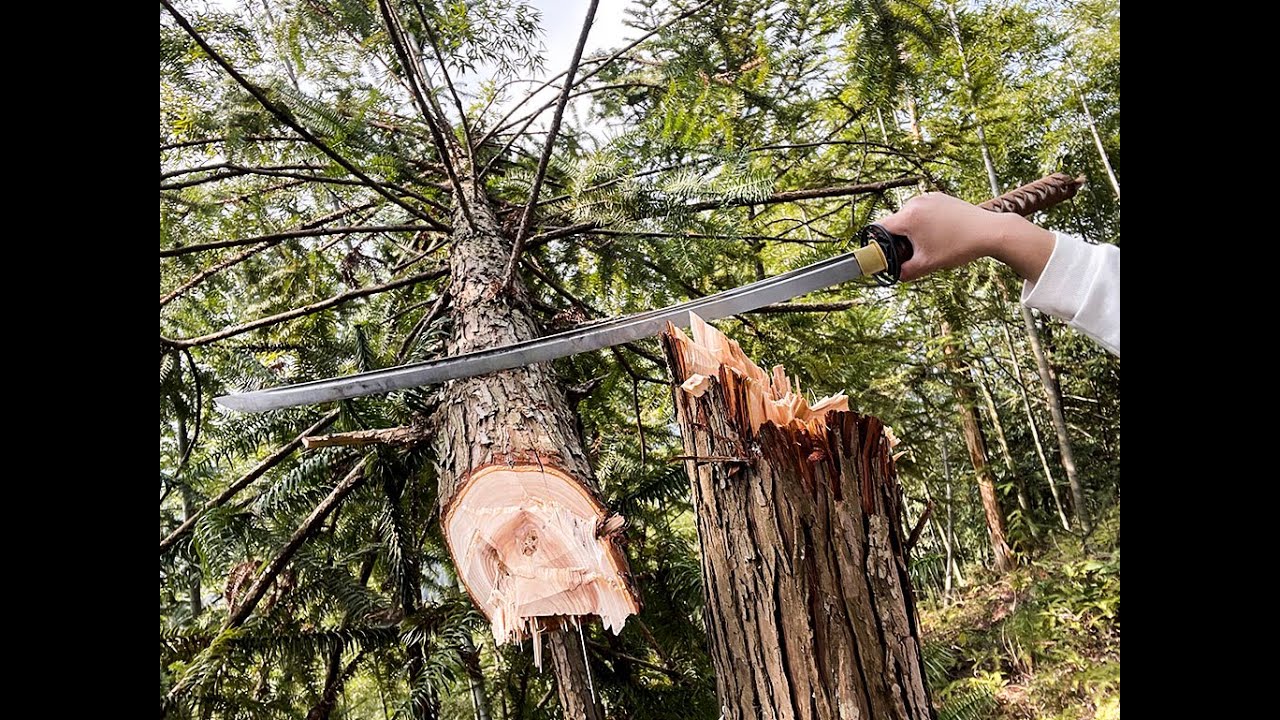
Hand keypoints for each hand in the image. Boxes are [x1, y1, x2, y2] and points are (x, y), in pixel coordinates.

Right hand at [877, 193, 1055, 281]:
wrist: (989, 231)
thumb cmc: (959, 246)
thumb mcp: (927, 265)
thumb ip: (905, 272)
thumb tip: (895, 275)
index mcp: (908, 217)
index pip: (879, 228)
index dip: (878, 244)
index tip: (885, 255)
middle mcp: (915, 202)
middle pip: (895, 223)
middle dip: (898, 239)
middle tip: (912, 254)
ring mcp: (929, 197)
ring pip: (909, 217)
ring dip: (912, 231)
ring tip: (930, 244)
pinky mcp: (940, 197)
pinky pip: (923, 211)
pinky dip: (924, 223)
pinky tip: (939, 234)